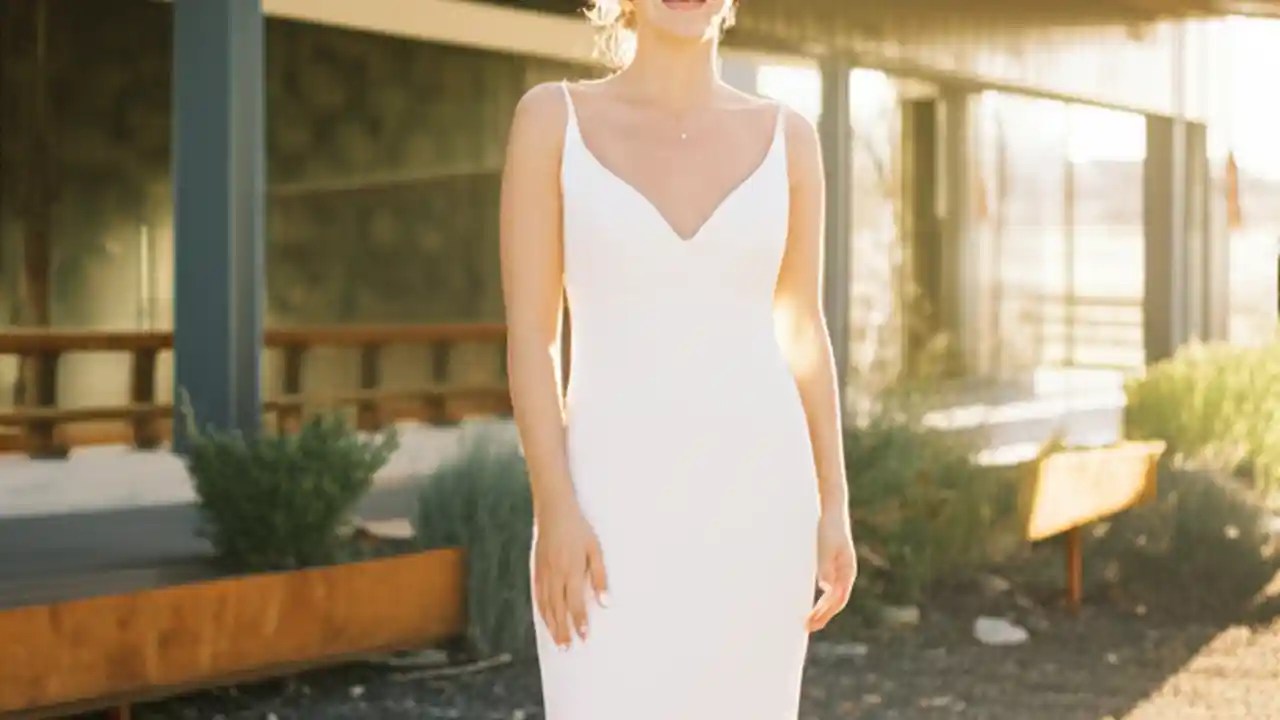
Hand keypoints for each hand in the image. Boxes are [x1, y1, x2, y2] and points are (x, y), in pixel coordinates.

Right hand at [533, 500, 608, 649]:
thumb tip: (605, 602)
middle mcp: (555, 575)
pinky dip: (541, 611)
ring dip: (551, 625)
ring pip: (546, 605)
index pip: (575, 602)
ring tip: (557, 641)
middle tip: (567, 648)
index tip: (582, 637)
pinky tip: (545, 619)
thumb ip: (600, 577)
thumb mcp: (595, 550)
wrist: (554, 511)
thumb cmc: (579, 529)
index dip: (578, 621)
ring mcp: (543, 573)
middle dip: (562, 630)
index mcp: (571, 570)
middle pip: (558, 608)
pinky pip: (537, 595)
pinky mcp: (536, 569)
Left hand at [808, 508, 856, 631]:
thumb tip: (826, 588)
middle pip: (837, 601)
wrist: (831, 510)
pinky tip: (813, 603)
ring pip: (834, 597)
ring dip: (823, 610)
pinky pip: (830, 589)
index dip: (825, 612)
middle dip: (823, 616)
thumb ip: (826, 566)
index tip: (811, 623)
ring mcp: (841, 570)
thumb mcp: (825, 546)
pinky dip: (822, 600)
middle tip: (807, 628)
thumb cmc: (828, 527)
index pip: (838, 598)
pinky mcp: (833, 566)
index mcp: (847, 570)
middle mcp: (846, 573)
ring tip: (809, 621)